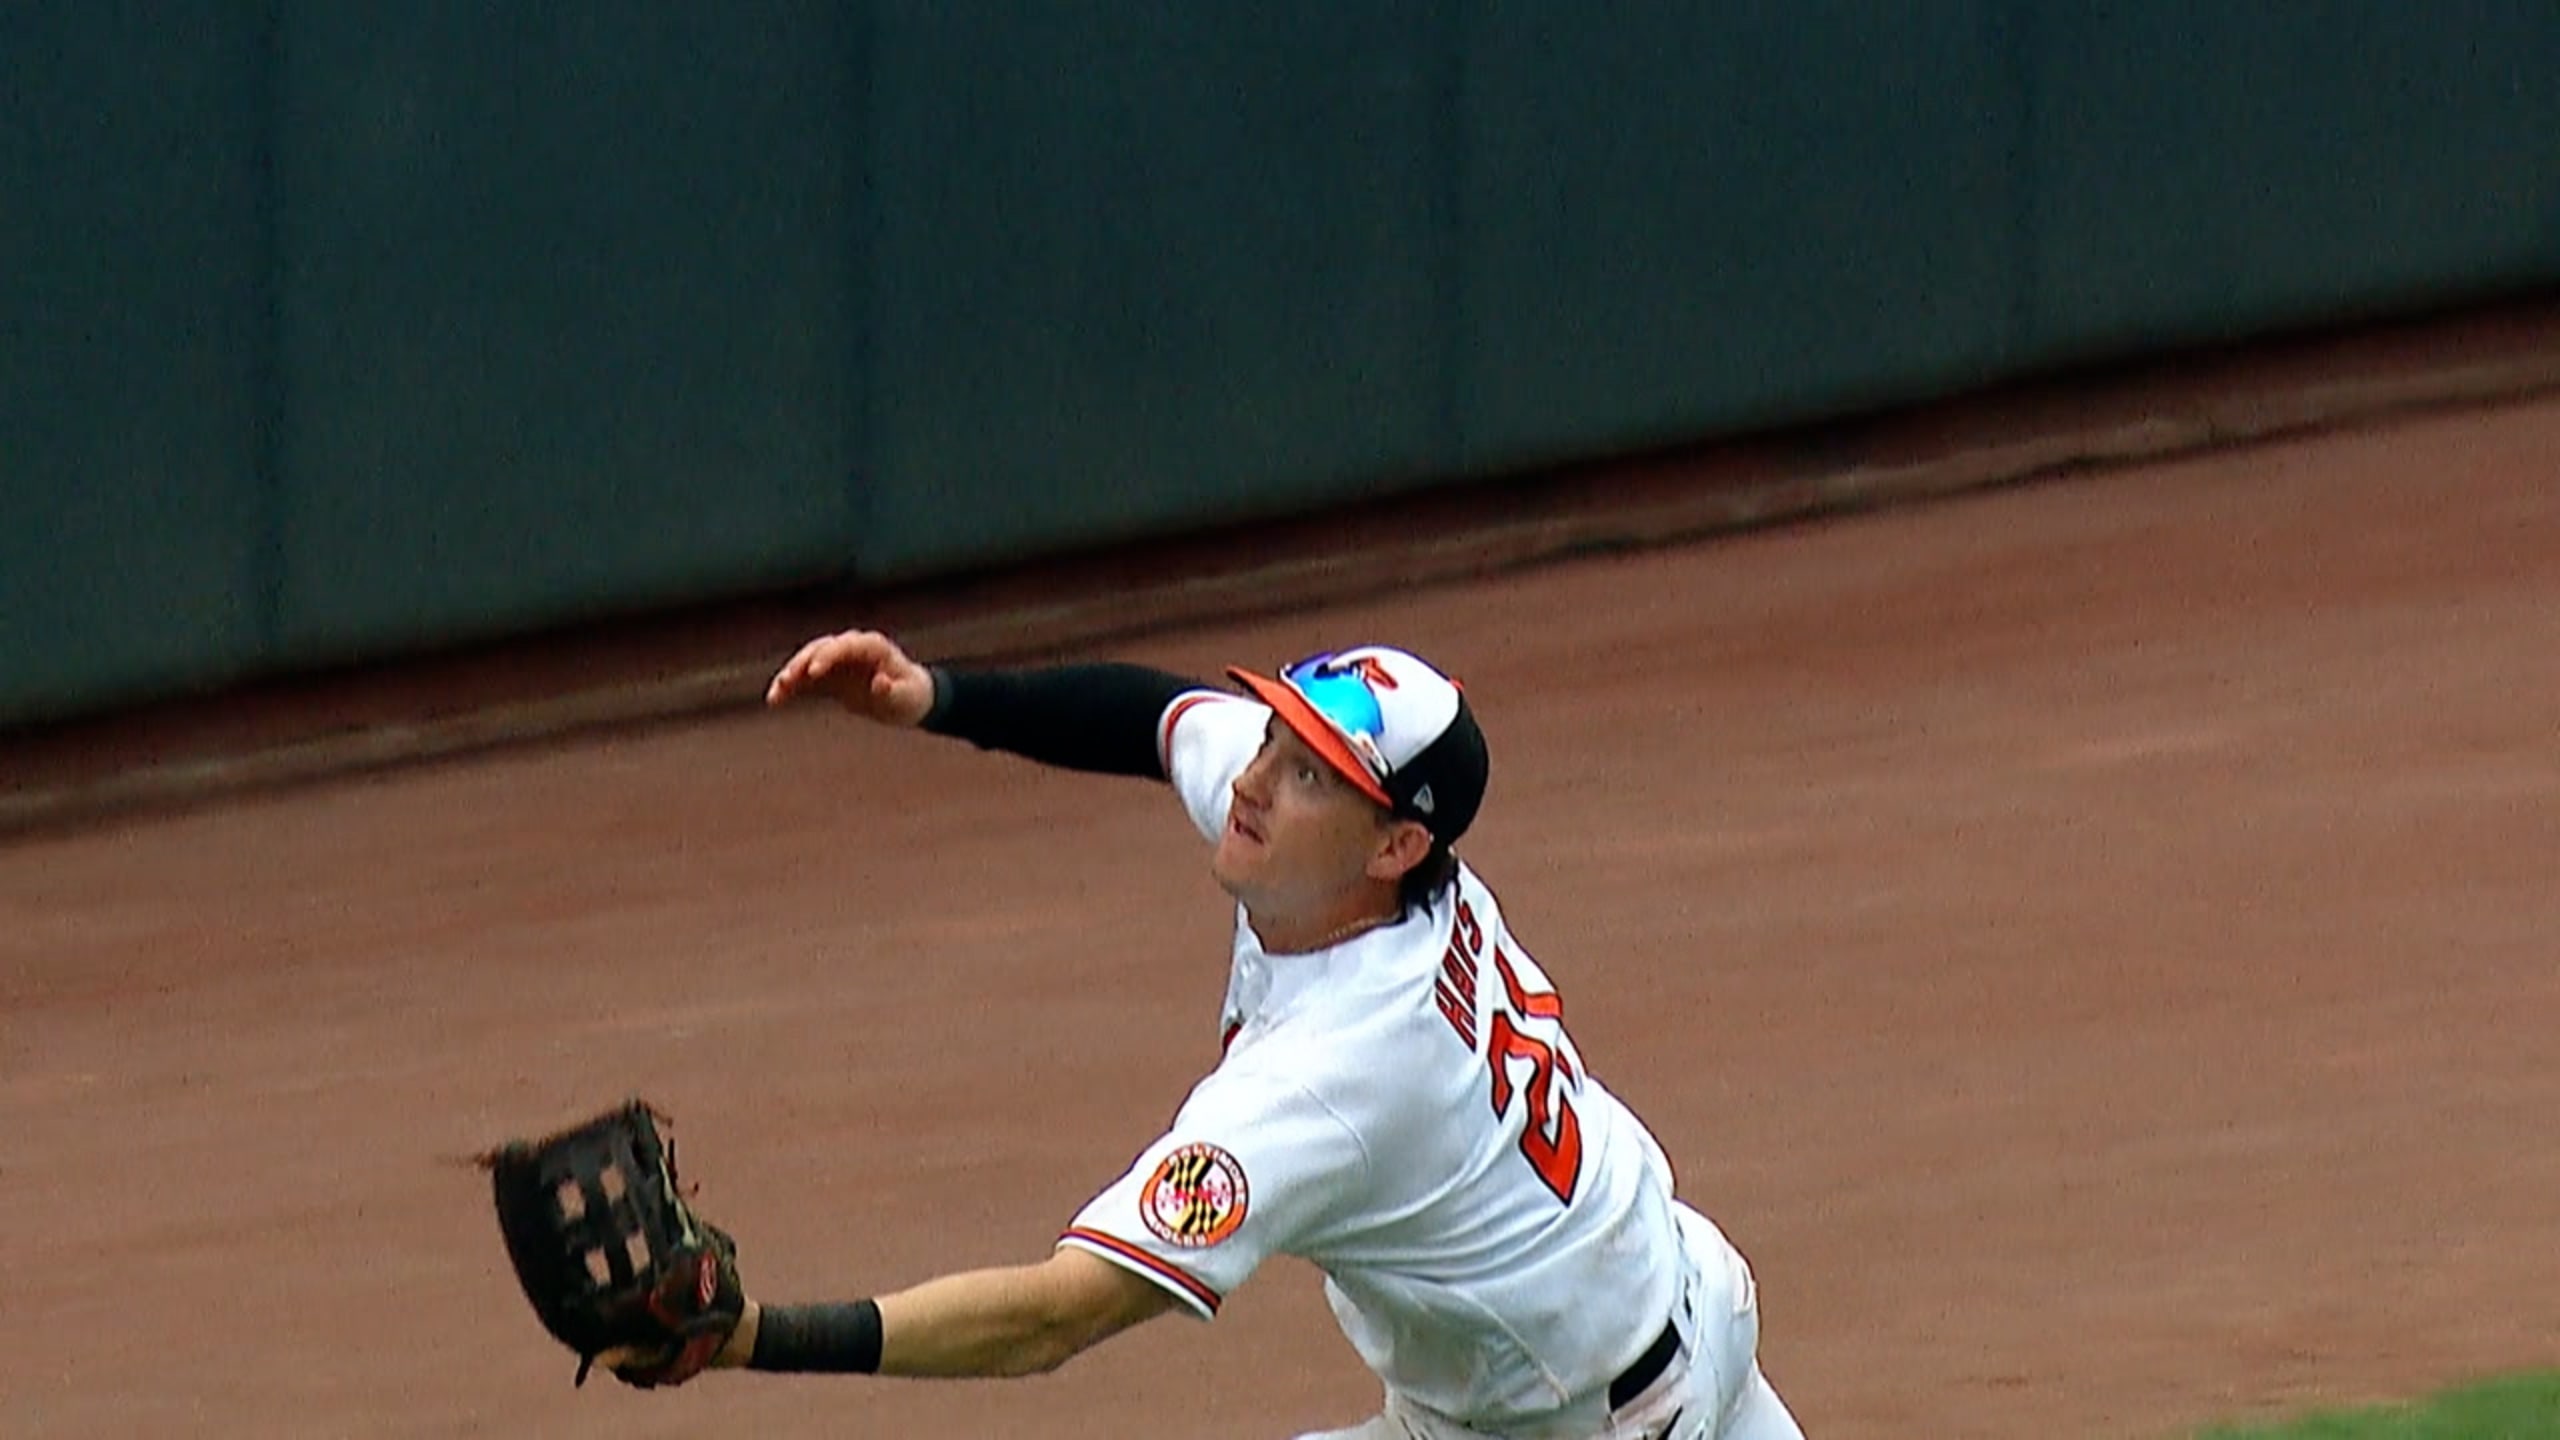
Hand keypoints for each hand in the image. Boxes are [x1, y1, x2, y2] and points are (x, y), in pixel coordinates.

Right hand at [765, 630, 935, 725]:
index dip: (827, 656)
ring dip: (791, 674)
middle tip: (787, 680)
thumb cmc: (909, 696)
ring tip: (776, 692)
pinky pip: (805, 679)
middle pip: (820, 649)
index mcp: (872, 647)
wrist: (908, 699)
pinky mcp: (829, 676)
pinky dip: (790, 687)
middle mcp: (851, 648)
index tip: (813, 672)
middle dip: (802, 663)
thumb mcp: (904, 698)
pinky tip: (774, 700)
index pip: (844, 645)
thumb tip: (879, 683)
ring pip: (807, 661)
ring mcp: (838, 660)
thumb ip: (892, 691)